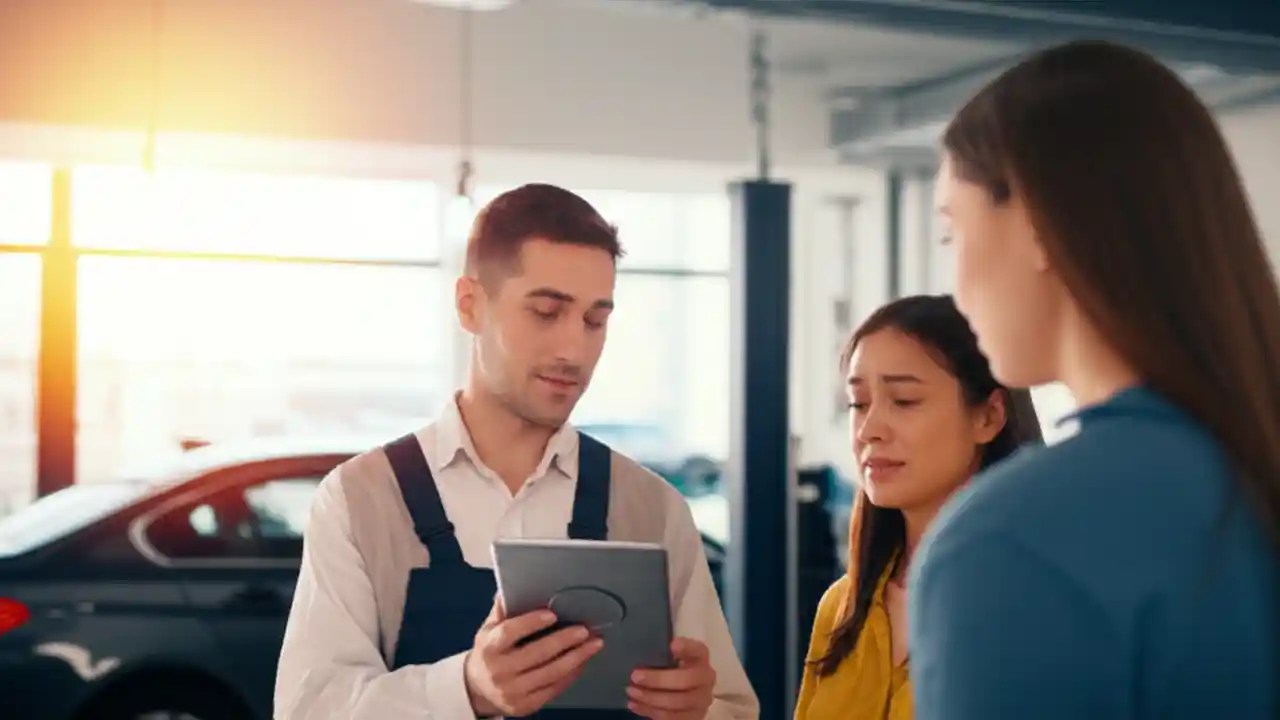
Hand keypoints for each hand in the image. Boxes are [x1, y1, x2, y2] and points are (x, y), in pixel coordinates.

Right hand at [464, 597, 604, 716]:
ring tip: (594, 644)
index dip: (531, 623)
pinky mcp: (526, 705)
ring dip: (576, 658)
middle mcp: (499, 671)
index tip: (552, 614)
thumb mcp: (488, 629)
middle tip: (584, 630)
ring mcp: (513, 691)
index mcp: (489, 647)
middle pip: (536, 654)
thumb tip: (511, 587)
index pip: (509, 633)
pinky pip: (554, 689)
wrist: (478, 689)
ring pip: (551, 673)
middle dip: (564, 641)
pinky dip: (572, 674)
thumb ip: (502, 610)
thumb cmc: (489, 652)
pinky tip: (583, 661)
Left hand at [626, 637, 715, 719]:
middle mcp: (706, 679)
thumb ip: (662, 652)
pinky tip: (635, 705)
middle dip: (658, 680)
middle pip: (685, 681)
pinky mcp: (694, 717)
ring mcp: (702, 701)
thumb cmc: (672, 668)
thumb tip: (651, 653)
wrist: (685, 692)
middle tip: (635, 677)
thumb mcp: (668, 655)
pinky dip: (650, 711)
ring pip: (677, 703)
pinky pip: (671, 717)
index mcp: (701, 657)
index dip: (687, 648)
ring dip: (651, 698)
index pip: (697, 650)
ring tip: (631, 692)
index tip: (672, 645)